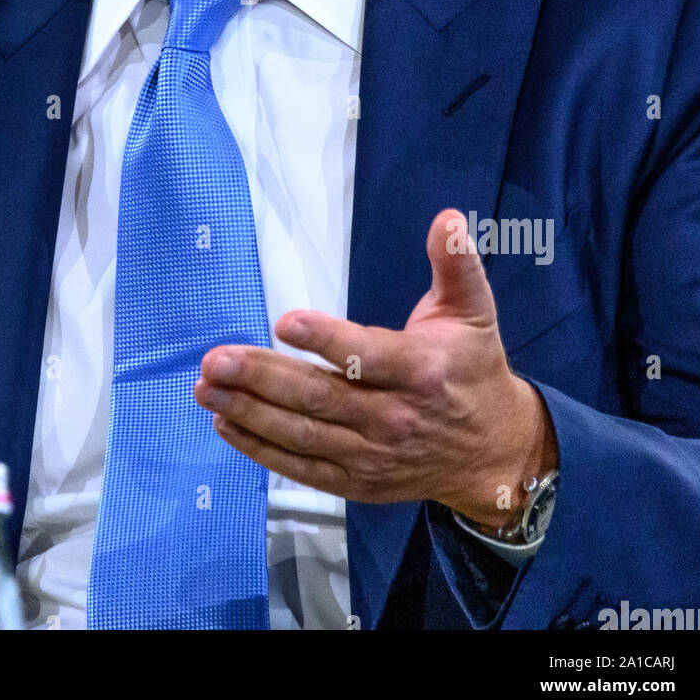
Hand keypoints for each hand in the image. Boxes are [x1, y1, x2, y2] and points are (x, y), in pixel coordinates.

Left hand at [194, 209, 558, 524]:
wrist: (494, 451)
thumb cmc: (473, 369)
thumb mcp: (474, 312)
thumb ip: (456, 264)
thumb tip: (448, 219)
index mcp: (421, 371)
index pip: (366, 356)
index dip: (326, 340)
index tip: (284, 322)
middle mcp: (394, 417)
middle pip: (319, 398)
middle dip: (262, 377)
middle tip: (215, 359)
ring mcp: (373, 454)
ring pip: (303, 434)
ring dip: (249, 412)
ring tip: (205, 388)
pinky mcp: (358, 481)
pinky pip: (302, 467)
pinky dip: (261, 450)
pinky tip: (226, 425)